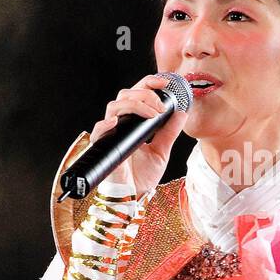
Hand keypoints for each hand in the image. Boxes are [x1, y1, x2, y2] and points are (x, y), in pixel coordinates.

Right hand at [89, 73, 189, 195]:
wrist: (134, 196)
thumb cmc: (143, 176)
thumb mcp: (162, 151)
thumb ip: (169, 132)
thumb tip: (182, 113)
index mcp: (133, 122)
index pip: (137, 94)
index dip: (148, 84)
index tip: (165, 83)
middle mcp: (121, 124)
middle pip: (125, 95)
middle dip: (144, 94)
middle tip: (160, 106)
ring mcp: (111, 134)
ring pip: (114, 106)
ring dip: (135, 105)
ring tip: (152, 114)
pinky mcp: (103, 147)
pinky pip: (98, 131)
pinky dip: (106, 124)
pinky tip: (116, 122)